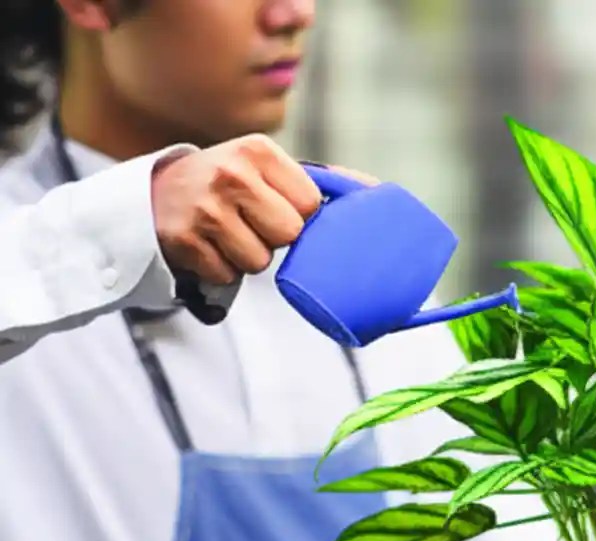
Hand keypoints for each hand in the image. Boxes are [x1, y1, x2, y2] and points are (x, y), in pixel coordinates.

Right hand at [150, 134, 365, 284]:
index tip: (275, 203)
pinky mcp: (183, 240)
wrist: (159, 191)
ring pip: (259, 260)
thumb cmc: (231, 183)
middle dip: (275, 236)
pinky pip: (229, 274)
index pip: (309, 204)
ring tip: (229, 231)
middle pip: (288, 234)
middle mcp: (231, 174)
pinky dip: (223, 267)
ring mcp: (204, 207)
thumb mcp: (269, 167)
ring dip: (249, 254)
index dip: (297, 213)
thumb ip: (320, 180)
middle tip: (251, 220)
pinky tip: (209, 244)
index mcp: (259, 151)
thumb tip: (377, 191)